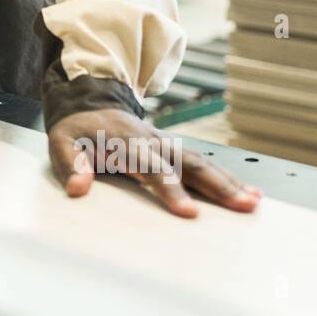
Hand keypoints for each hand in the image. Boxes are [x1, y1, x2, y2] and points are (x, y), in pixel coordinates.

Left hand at [46, 109, 261, 217]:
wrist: (88, 103)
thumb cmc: (75, 130)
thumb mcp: (61, 143)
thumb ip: (70, 165)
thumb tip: (78, 188)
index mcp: (126, 144)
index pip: (152, 168)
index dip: (170, 189)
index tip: (188, 212)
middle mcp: (153, 143)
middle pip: (189, 164)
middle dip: (217, 186)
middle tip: (244, 206)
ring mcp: (166, 145)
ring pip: (202, 163)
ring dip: (229, 183)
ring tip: (255, 203)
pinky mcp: (173, 150)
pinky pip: (203, 164)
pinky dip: (227, 178)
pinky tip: (250, 192)